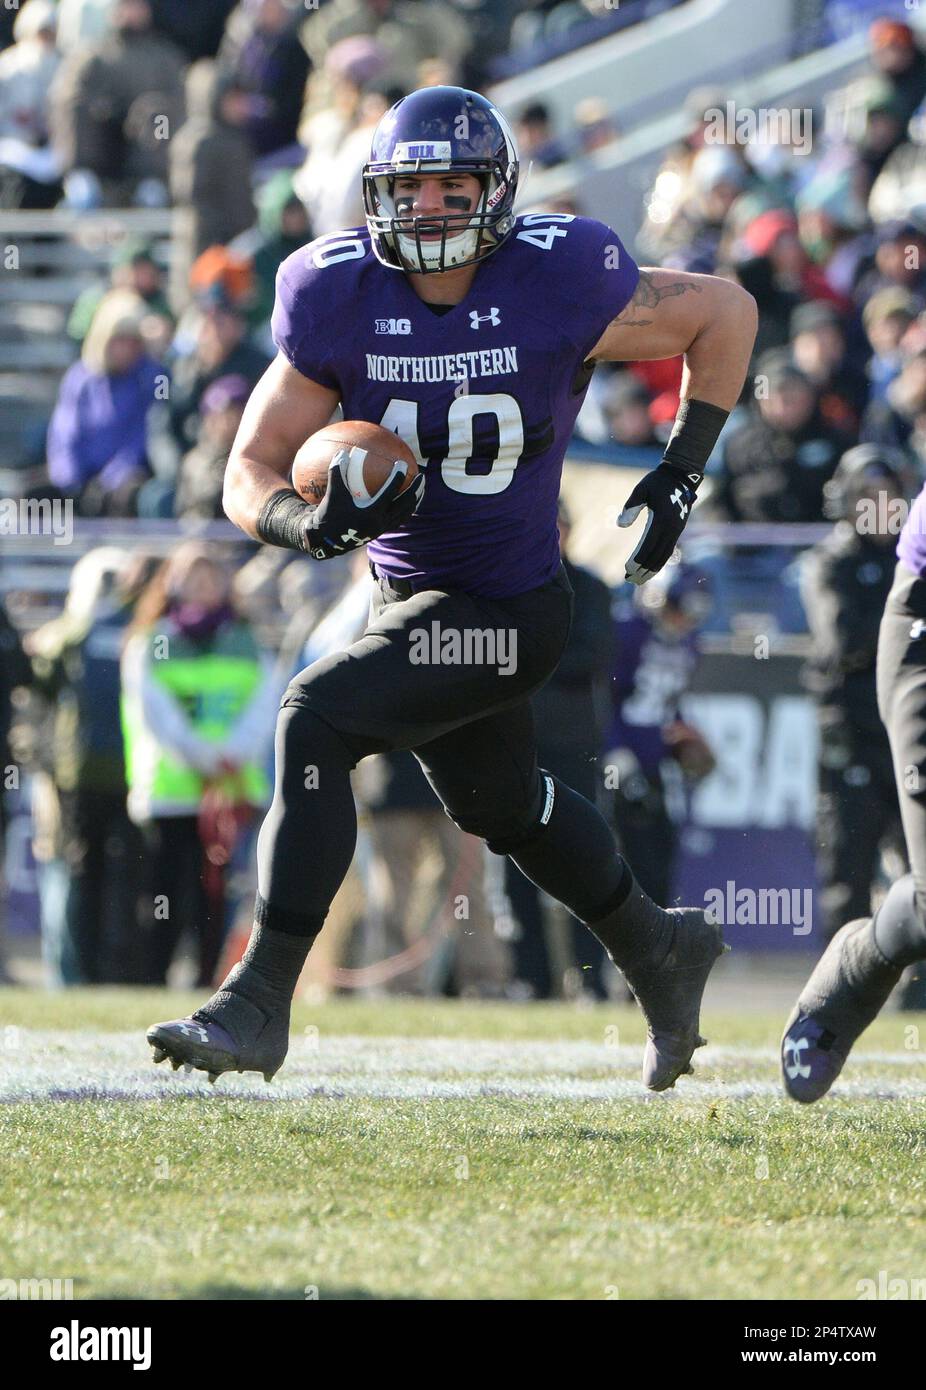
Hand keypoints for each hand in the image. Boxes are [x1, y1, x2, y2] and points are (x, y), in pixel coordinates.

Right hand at [302, 448, 424, 559]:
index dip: (398, 477)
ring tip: (421, 489)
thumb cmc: (327, 514)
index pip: (390, 492)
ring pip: (405, 514)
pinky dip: (405, 510)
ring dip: (415, 501)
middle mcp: (380, 522)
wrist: (326, 541)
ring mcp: (382, 529)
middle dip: (416, 490)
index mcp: (370, 512)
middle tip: (422, 476)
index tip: (403, 464)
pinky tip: (407, 501)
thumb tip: (342, 452)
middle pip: (405, 505)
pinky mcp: (381, 532)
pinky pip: (398, 520)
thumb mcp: (332, 492)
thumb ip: (337, 472)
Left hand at [617, 462, 696, 584]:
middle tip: (629, 580)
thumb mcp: (641, 490)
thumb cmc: (656, 482)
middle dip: (643, 570)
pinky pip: (668, 550)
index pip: (648, 546)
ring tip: (638, 580)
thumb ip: (631, 506)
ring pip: (664, 556)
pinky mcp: (678, 531)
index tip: (627, 570)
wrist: (680, 476)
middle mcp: (672, 528)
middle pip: (657, 555)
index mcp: (662, 519)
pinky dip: (659, 562)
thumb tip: (620, 525)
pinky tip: (649, 569)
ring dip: (651, 570)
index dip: (638, 560)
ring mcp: (677, 530)